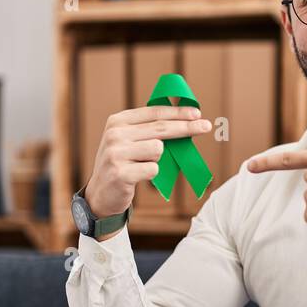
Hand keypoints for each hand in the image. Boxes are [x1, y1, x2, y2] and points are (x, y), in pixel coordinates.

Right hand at [83, 104, 214, 218]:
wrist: (100, 194)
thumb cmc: (122, 165)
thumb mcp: (129, 142)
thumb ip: (150, 131)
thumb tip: (186, 123)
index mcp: (117, 121)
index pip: (154, 113)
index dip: (177, 112)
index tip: (197, 113)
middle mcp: (115, 134)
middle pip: (161, 128)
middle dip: (186, 127)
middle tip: (206, 126)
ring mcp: (116, 153)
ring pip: (158, 149)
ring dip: (157, 159)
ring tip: (141, 165)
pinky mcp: (121, 173)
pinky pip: (153, 169)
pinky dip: (151, 174)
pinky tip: (137, 176)